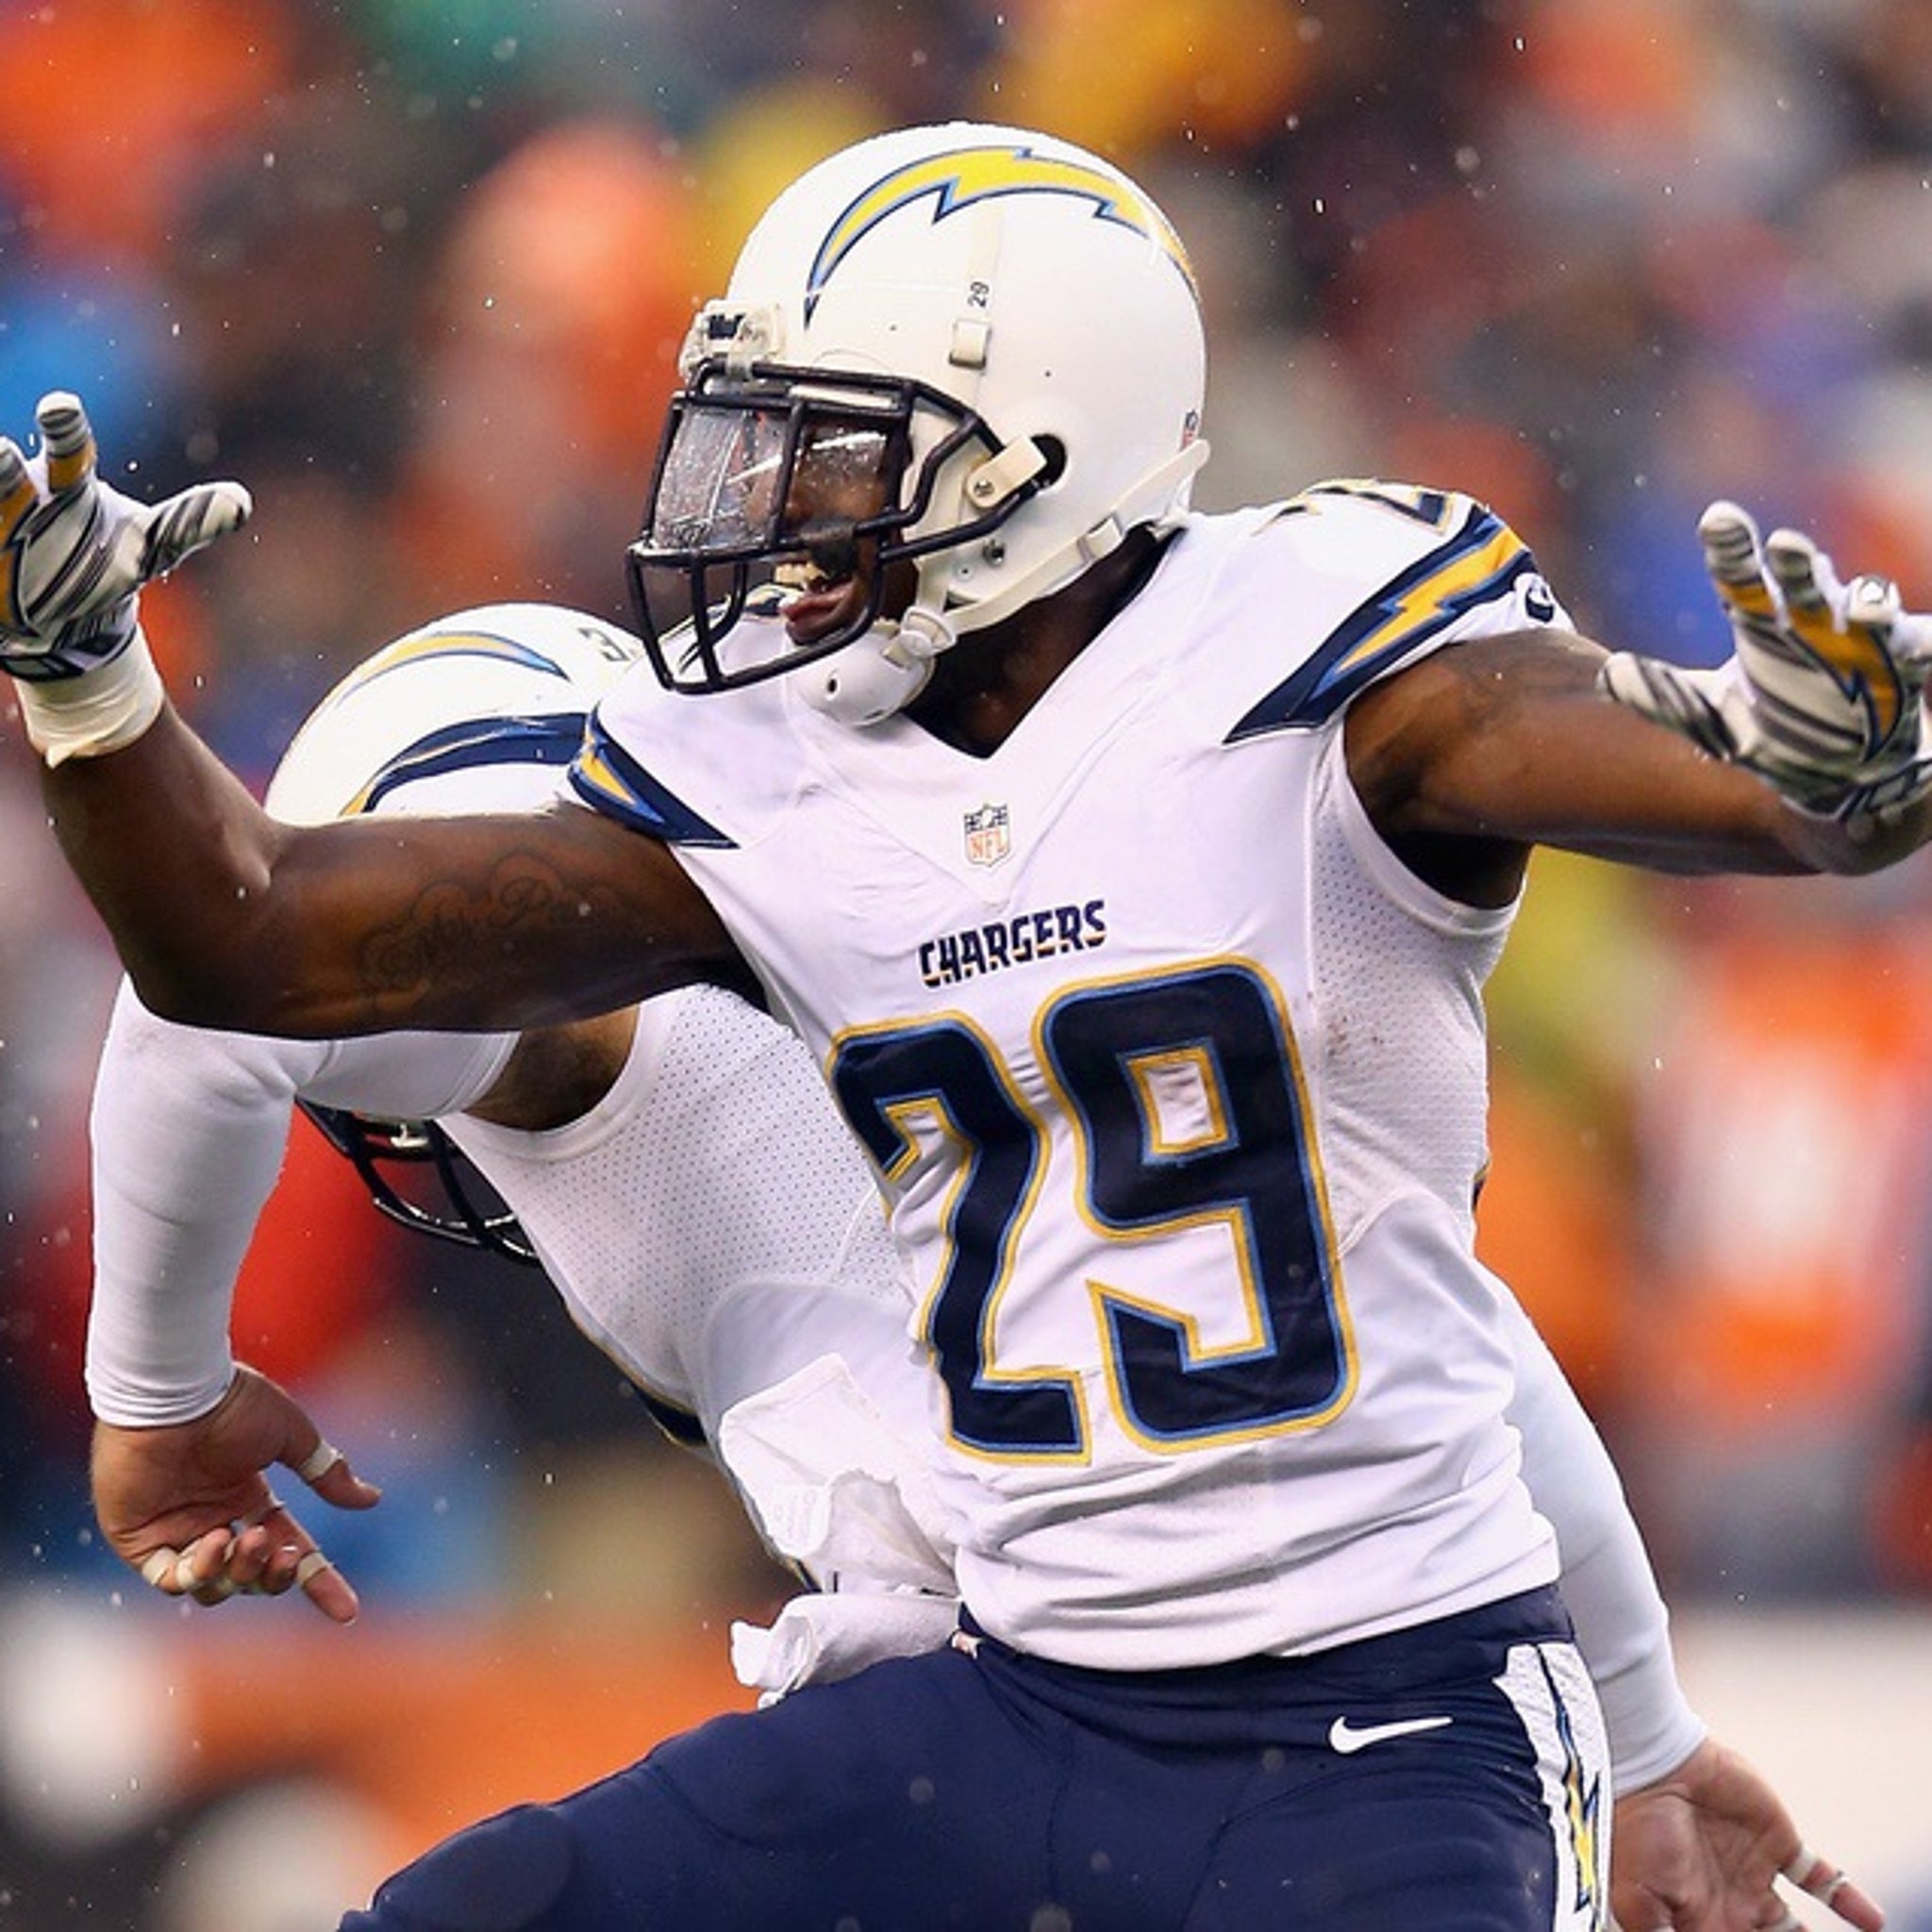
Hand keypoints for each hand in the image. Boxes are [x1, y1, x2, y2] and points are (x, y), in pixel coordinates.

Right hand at [0, 389, 249, 678]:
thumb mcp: (156, 544)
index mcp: (71, 484)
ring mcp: (0, 529)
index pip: (70, 450)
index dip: (65, 429)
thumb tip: (244, 502)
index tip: (60, 404)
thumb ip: (191, 520)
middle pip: (11, 478)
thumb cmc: (113, 561)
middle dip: (4, 467)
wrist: (67, 612)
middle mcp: (28, 498)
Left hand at [91, 1364, 381, 1624]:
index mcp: (248, 1497)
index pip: (289, 1549)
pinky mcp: (139, 1538)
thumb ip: (328, 1472)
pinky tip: (216, 1539)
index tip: (348, 1610)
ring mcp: (176, 1531)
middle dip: (273, 1574)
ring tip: (248, 1538)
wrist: (176, 1391)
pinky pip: (171, 1578)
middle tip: (283, 1552)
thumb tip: (372, 1499)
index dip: (318, 1580)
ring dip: (239, 1571)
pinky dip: (198, 1571)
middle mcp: (214, 1519)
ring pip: (213, 1585)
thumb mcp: (293, 1437)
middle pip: (251, 1576)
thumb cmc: (234, 1403)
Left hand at [1599, 501, 1931, 820]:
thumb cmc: (1776, 735)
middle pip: (1807, 586)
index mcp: (1766, 628)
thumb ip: (1667, 701)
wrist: (1838, 780)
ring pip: (1872, 615)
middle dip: (1801, 565)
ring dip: (1871, 607)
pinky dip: (1921, 651)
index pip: (1744, 580)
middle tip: (1786, 546)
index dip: (1733, 550)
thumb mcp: (1715, 724)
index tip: (1717, 517)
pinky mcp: (1906, 676)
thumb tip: (1610, 677)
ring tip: (1864, 606)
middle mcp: (1818, 626)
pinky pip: (1919, 657)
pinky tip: (1919, 653)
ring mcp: (1866, 648)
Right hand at [1612, 1736, 1883, 1930]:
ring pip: (1796, 1931)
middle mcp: (1729, 1906)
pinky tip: (1871, 1921)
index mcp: (1695, 1924)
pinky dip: (1848, 1901)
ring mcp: (1754, 1875)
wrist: (1652, 1764)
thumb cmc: (1634, 1829)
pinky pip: (1822, 1881)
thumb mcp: (1635, 1897)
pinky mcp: (1778, 1844)